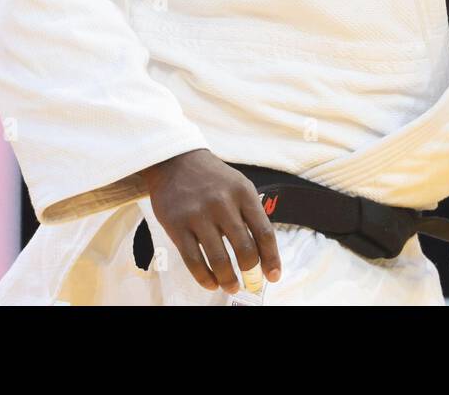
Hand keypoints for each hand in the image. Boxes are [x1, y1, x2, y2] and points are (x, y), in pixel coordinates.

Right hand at [139, 149, 281, 293]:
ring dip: (228, 280)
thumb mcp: (239, 186)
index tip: (273, 276)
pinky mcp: (176, 225)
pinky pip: (193, 260)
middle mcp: (222, 203)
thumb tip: (264, 254)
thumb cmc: (213, 179)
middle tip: (251, 283)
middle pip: (245, 249)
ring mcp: (198, 215)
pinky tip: (211, 283)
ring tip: (231, 287)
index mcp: (243, 193)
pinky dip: (204, 278)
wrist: (175, 161)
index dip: (272, 259)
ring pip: (219, 259)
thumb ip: (251, 214)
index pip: (264, 232)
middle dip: (250, 272)